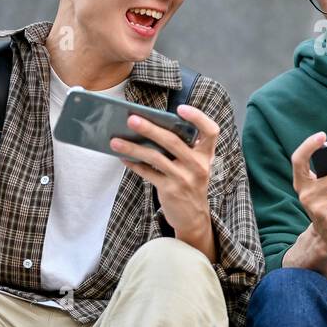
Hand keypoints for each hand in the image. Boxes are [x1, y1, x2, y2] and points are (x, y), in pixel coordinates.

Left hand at [111, 105, 220, 244]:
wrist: (194, 217)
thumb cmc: (191, 183)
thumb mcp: (196, 165)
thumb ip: (184, 148)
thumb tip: (152, 127)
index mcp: (206, 154)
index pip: (211, 131)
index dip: (198, 117)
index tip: (180, 108)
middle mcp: (197, 165)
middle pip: (173, 141)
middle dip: (150, 128)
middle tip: (132, 119)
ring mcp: (184, 178)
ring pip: (155, 157)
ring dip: (133, 147)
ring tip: (115, 141)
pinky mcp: (170, 190)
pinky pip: (148, 173)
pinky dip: (134, 164)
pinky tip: (123, 157)